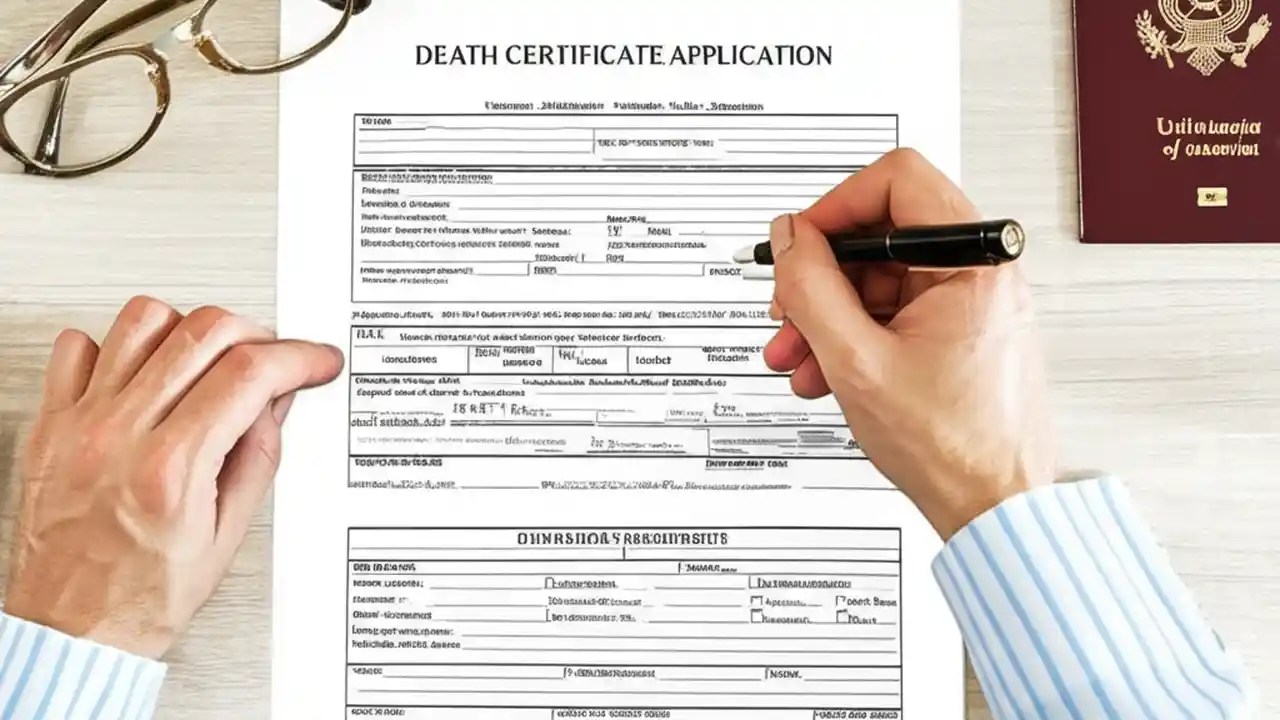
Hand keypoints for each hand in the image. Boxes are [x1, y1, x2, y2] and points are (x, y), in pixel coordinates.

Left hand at [3, 297, 343, 657]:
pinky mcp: (49, 423)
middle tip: (271, 360)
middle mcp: (120, 436)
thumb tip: (276, 402)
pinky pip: (77, 344)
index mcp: (172, 470)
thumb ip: (256, 459)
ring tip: (208, 360)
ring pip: (143, 320)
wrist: (72, 626)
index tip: (314, 361)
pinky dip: (117, 346)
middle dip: (256, 335)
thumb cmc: (141, 597)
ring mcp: (79, 423)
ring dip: (191, 330)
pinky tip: (142, 372)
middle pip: (203, 332)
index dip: (297, 356)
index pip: (249, 374)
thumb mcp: (226, 537)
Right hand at [765, 149, 1055, 539]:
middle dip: (821, 279)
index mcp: (974, 263)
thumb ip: (813, 289)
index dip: (835, 207)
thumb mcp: (856, 361)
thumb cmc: (953, 448)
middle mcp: (982, 273)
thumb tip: (792, 239)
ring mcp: (972, 304)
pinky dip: (854, 337)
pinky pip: (894, 312)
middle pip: (880, 235)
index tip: (800, 245)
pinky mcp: (961, 332)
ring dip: (828, 317)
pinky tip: (828, 371)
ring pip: (879, 280)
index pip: (896, 181)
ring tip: (801, 358)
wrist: (993, 506)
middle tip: (788, 315)